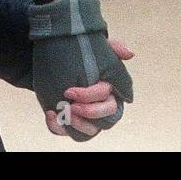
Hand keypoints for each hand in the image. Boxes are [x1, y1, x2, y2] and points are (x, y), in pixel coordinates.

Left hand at [29, 0, 134, 141]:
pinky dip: (58, 128)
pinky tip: (50, 114)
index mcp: (111, 93)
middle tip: (71, 104)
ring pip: (89, 132)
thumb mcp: (97, 47)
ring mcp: (86, 117)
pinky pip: (68, 133)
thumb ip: (114, 48)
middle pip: (105, 121)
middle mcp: (102, 107)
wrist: (55, 56)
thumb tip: (130, 53)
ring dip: (77, 125)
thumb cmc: (80, 52)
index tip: (73, 91)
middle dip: (89, 113)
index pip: (111, 104)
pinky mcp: (70, 121)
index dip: (94, 100)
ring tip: (62, 112)